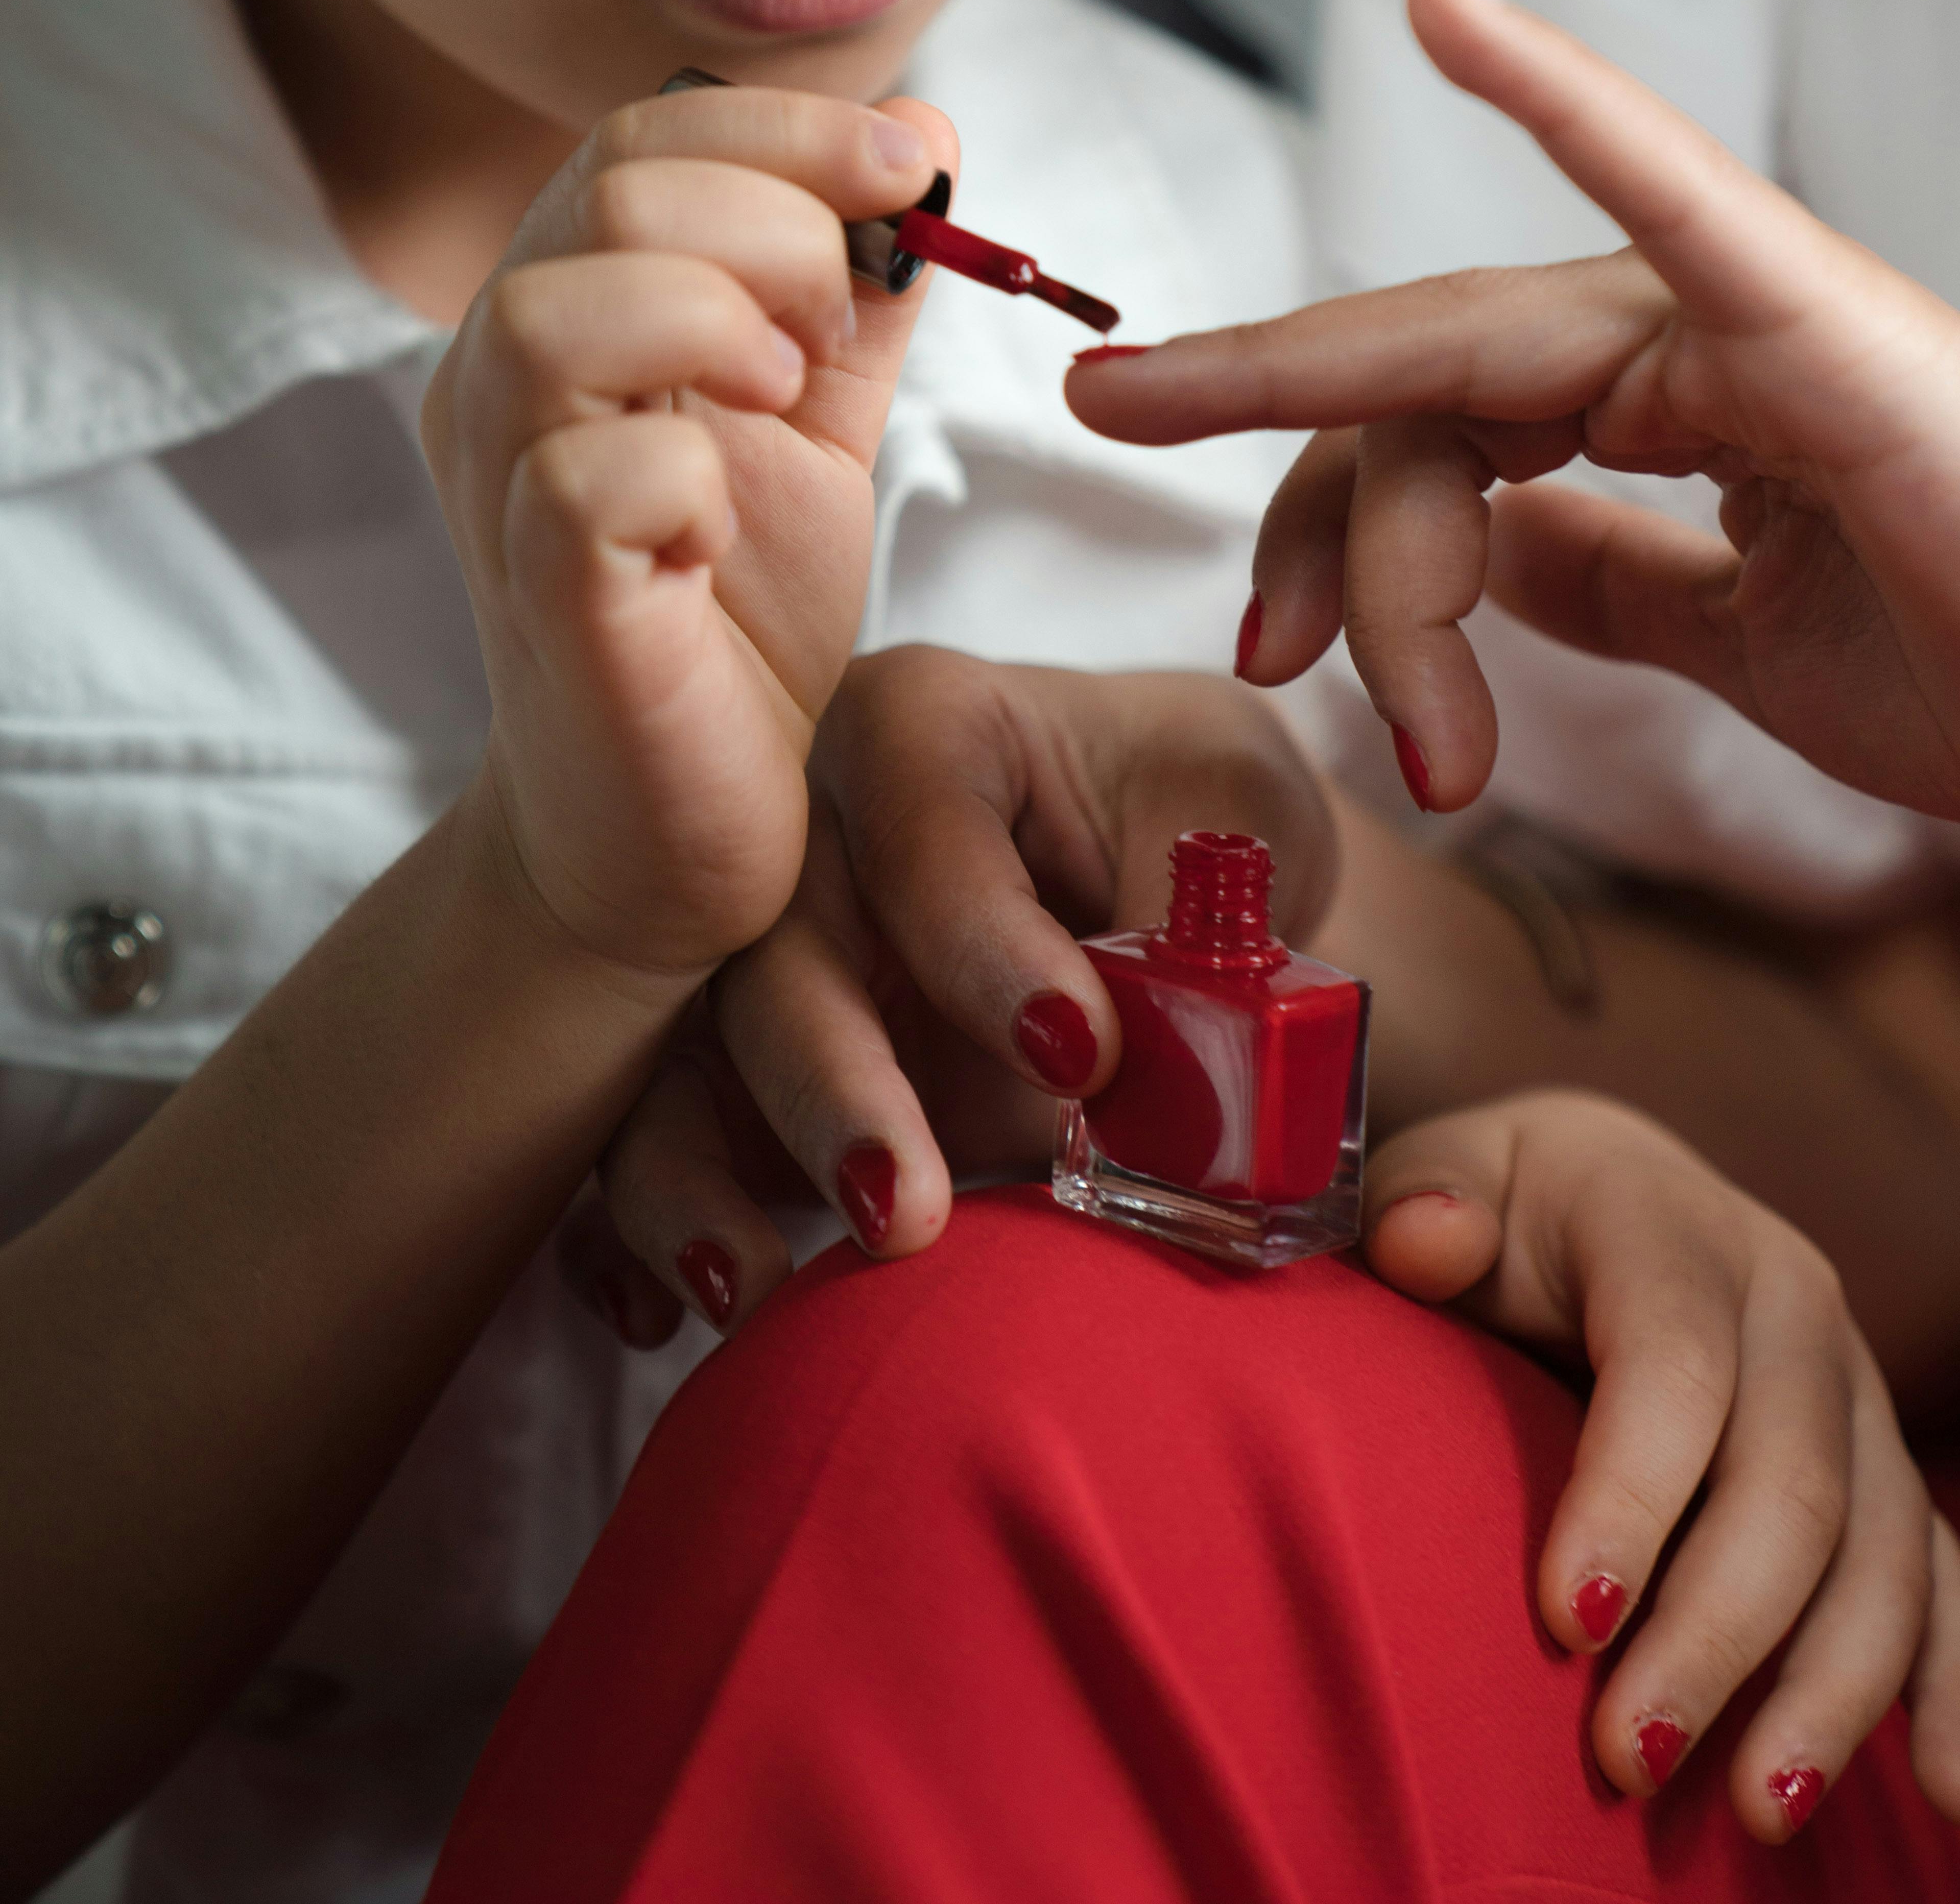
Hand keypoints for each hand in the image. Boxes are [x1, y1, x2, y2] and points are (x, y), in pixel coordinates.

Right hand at [424, 84, 945, 985]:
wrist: (683, 828)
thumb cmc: (732, 619)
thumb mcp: (814, 424)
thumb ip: (856, 289)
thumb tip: (923, 136)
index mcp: (566, 314)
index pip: (638, 137)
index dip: (787, 127)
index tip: (911, 170)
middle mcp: (501, 381)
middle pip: (606, 191)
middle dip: (774, 221)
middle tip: (835, 329)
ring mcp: (504, 488)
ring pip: (556, 312)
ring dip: (713, 319)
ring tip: (783, 396)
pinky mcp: (542, 596)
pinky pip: (585, 478)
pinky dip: (686, 472)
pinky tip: (724, 526)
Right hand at [589, 652, 1339, 1327]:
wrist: (1149, 867)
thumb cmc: (1184, 809)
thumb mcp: (1233, 817)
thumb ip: (1214, 925)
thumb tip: (1221, 1081)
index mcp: (927, 726)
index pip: (929, 824)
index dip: (988, 942)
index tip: (1083, 1055)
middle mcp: (802, 828)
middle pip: (774, 944)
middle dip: (831, 1084)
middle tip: (902, 1213)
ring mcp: (747, 956)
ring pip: (677, 1056)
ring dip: (695, 1179)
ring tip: (752, 1293)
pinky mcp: (728, 1074)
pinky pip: (646, 1146)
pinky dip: (641, 1238)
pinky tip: (670, 1317)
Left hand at [1068, 0, 1959, 822]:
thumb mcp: (1739, 642)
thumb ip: (1617, 584)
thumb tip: (1505, 555)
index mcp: (1668, 404)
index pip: (1434, 432)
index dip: (1331, 523)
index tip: (1261, 636)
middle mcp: (1683, 334)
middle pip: (1419, 385)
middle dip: (1288, 472)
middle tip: (1199, 562)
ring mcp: (1741, 309)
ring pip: (1471, 352)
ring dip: (1339, 425)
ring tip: (1283, 615)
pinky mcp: (1809, 313)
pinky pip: (1668, 188)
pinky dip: (1559, 96)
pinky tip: (1446, 8)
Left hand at [1366, 1091, 1959, 1840]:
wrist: (1598, 1187)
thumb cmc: (1499, 1203)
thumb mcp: (1441, 1172)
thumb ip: (1423, 1201)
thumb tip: (1433, 1236)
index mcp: (1671, 1220)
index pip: (1673, 1361)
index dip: (1629, 1493)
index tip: (1566, 1620)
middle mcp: (1788, 1296)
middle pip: (1788, 1480)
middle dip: (1716, 1633)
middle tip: (1629, 1757)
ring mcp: (1853, 1386)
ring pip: (1878, 1548)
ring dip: (1829, 1687)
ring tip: (1759, 1806)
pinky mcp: (1885, 1464)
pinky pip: (1939, 1574)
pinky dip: (1952, 1683)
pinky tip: (1946, 1786)